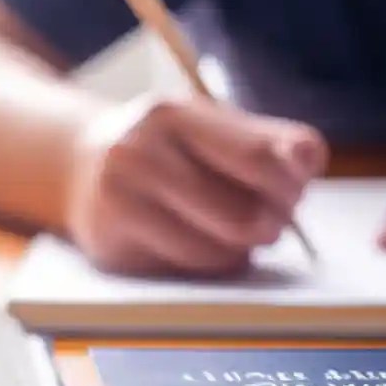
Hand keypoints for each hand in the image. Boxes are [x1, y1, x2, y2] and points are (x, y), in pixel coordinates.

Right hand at [64, 96, 327, 275]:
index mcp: (172, 115)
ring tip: (225, 231)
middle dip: (270, 225)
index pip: (261, 159)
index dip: (291, 186)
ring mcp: (119, 202)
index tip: (291, 192)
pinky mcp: (111, 245)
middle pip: (245, 216)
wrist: (80, 167)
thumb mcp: (210, 127)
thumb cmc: (166, 150)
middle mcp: (138, 154)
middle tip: (267, 222)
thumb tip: (305, 163)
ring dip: (239, 251)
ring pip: (221, 252)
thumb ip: (268, 141)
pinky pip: (191, 270)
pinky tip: (193, 243)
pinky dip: (206, 264)